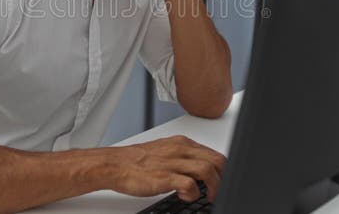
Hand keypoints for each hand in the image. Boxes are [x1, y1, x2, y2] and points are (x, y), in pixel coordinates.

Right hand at [108, 135, 225, 202]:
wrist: (115, 164)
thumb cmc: (136, 161)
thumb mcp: (164, 151)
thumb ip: (182, 157)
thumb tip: (197, 170)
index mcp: (181, 143)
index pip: (213, 153)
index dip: (222, 169)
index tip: (221, 180)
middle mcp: (179, 150)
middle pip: (216, 160)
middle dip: (223, 177)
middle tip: (220, 189)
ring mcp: (172, 163)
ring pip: (207, 170)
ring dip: (214, 186)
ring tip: (209, 196)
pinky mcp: (164, 177)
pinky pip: (189, 185)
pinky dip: (193, 193)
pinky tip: (186, 196)